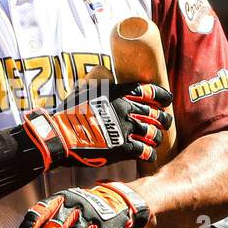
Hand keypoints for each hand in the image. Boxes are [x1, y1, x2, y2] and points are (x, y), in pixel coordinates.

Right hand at [20, 82, 172, 169]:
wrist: (60, 135)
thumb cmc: (68, 112)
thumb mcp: (84, 89)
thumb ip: (98, 82)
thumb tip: (102, 72)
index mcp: (118, 93)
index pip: (150, 91)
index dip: (162, 95)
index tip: (167, 100)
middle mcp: (126, 109)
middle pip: (156, 113)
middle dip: (164, 118)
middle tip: (165, 122)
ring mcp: (125, 129)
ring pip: (153, 133)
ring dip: (157, 137)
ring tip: (155, 140)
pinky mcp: (122, 149)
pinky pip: (145, 151)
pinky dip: (149, 154)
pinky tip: (149, 155)